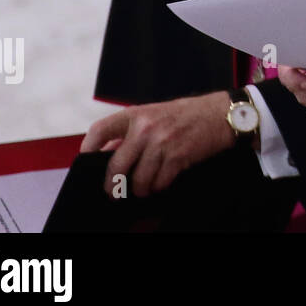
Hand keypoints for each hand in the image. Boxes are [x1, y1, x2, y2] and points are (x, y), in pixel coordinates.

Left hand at [80, 92, 235, 197]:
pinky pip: (159, 183)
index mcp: (136, 114)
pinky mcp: (177, 157)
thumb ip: (131, 131)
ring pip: (138, 180)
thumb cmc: (187, 114)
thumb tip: (107, 153)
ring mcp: (161, 143)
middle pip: (116, 166)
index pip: (100, 130)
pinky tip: (163, 180)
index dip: (88, 149)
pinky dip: (159, 186)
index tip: (86, 161)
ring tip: (146, 186)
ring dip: (141, 188)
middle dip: (113, 185)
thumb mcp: (155, 114)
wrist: (220, 114)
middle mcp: (145, 128)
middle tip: (113, 192)